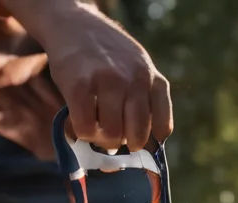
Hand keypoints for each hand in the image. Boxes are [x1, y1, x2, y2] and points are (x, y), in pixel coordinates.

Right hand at [3, 1, 171, 150]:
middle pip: (137, 137)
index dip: (147, 141)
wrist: (74, 24)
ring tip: (94, 125)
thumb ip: (144, 97)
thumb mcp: (136, 68)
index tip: (133, 138)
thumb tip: (141, 144)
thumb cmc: (106, 56)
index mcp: (152, 78)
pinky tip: (78, 121)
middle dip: (123, 143)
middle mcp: (134, 79)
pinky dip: (81, 133)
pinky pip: (86, 128)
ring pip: (111, 135)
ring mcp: (108, 81)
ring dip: (100, 138)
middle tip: (111, 136)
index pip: (162, 128)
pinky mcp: (81, 85)